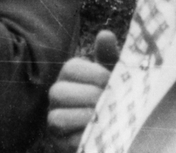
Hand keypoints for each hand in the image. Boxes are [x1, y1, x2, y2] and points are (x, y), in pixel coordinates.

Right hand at [48, 30, 119, 152]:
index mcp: (70, 75)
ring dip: (84, 119)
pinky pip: (65, 142)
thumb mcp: (115, 75)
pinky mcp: (60, 143)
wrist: (119, 127)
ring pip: (56, 118)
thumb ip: (109, 56)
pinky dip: (84, 138)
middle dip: (88, 97)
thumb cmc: (115, 94)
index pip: (70, 68)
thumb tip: (105, 34)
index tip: (111, 82)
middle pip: (59, 92)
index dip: (93, 74)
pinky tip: (101, 133)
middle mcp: (57, 96)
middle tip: (109, 102)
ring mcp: (55, 120)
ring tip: (105, 119)